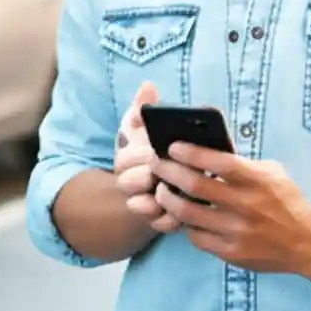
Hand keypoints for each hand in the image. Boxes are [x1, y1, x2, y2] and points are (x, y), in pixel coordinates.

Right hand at [113, 82, 180, 233]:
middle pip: (127, 182)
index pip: (123, 156)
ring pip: (141, 206)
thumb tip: (147, 87)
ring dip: (160, 198)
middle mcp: (128, 182)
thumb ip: (145, 108)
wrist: (166, 179)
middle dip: (148, 175)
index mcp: (126, 157)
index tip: (153, 149)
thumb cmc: (155, 147)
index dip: (137, 154)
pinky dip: (171, 219)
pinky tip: (187, 208)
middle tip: (168, 169)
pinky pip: (159, 224)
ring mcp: (141, 202)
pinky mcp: (156, 221)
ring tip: (181, 191)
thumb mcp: (149, 127)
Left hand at [148, 142, 310, 272]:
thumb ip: (241, 162)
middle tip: (156, 164)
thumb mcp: (271, 172)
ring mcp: (237, 232)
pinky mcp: (231, 253)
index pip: (218, 162)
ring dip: (169, 199)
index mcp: (257, 181)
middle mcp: (246, 206)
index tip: (172, 146)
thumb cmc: (285, 200)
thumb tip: (206, 147)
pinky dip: (185, 224)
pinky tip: (181, 215)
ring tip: (161, 189)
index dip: (191, 153)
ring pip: (188, 214)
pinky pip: (196, 237)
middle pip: (195, 187)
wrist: (306, 242)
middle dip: (169, 172)